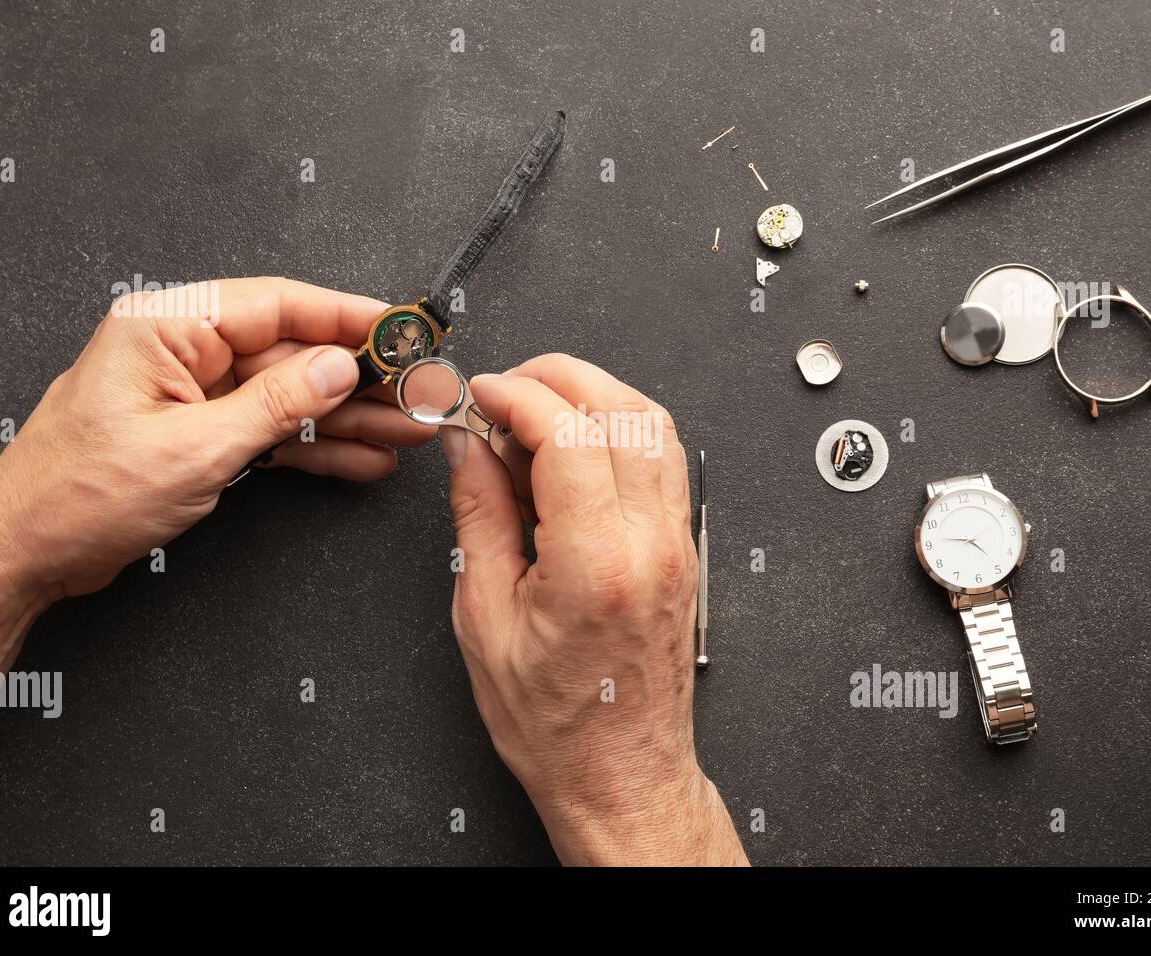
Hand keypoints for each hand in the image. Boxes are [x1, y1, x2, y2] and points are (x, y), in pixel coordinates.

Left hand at [0, 277, 434, 604]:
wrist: (28, 554)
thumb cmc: (75, 496)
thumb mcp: (193, 450)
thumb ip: (276, 405)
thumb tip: (336, 366)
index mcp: (166, 327)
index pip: (276, 305)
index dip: (348, 316)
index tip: (402, 328)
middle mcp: (183, 352)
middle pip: (294, 352)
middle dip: (362, 376)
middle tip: (421, 389)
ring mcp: (195, 394)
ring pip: (293, 396)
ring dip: (352, 417)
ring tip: (411, 428)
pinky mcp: (202, 434)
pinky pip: (274, 432)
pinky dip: (318, 448)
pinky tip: (365, 457)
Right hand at [442, 353, 746, 865]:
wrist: (621, 772)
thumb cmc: (557, 722)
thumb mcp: (485, 619)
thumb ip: (479, 517)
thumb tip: (468, 449)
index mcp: (596, 562)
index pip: (568, 432)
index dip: (516, 395)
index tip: (480, 396)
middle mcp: (649, 543)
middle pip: (620, 409)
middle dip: (554, 378)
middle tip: (502, 392)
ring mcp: (675, 542)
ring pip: (653, 424)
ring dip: (593, 396)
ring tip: (535, 414)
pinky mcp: (682, 547)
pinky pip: (663, 458)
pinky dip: (620, 430)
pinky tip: (575, 448)